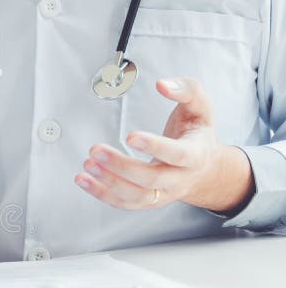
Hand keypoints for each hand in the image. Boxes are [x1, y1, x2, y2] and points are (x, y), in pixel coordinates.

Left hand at [75, 78, 253, 211]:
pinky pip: (124, 203)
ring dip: (107, 182)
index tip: (131, 136)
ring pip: (135, 196)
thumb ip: (186, 90)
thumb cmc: (196, 133)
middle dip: (120, 165)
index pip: (177, 155)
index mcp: (196, 154)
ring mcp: (163, 193)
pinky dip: (101, 193)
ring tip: (87, 164)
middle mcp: (180, 179)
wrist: (204, 168)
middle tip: (96, 149)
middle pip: (150, 179)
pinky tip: (83, 180)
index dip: (154, 147)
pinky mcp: (147, 201)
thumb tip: (163, 85)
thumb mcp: (200, 107)